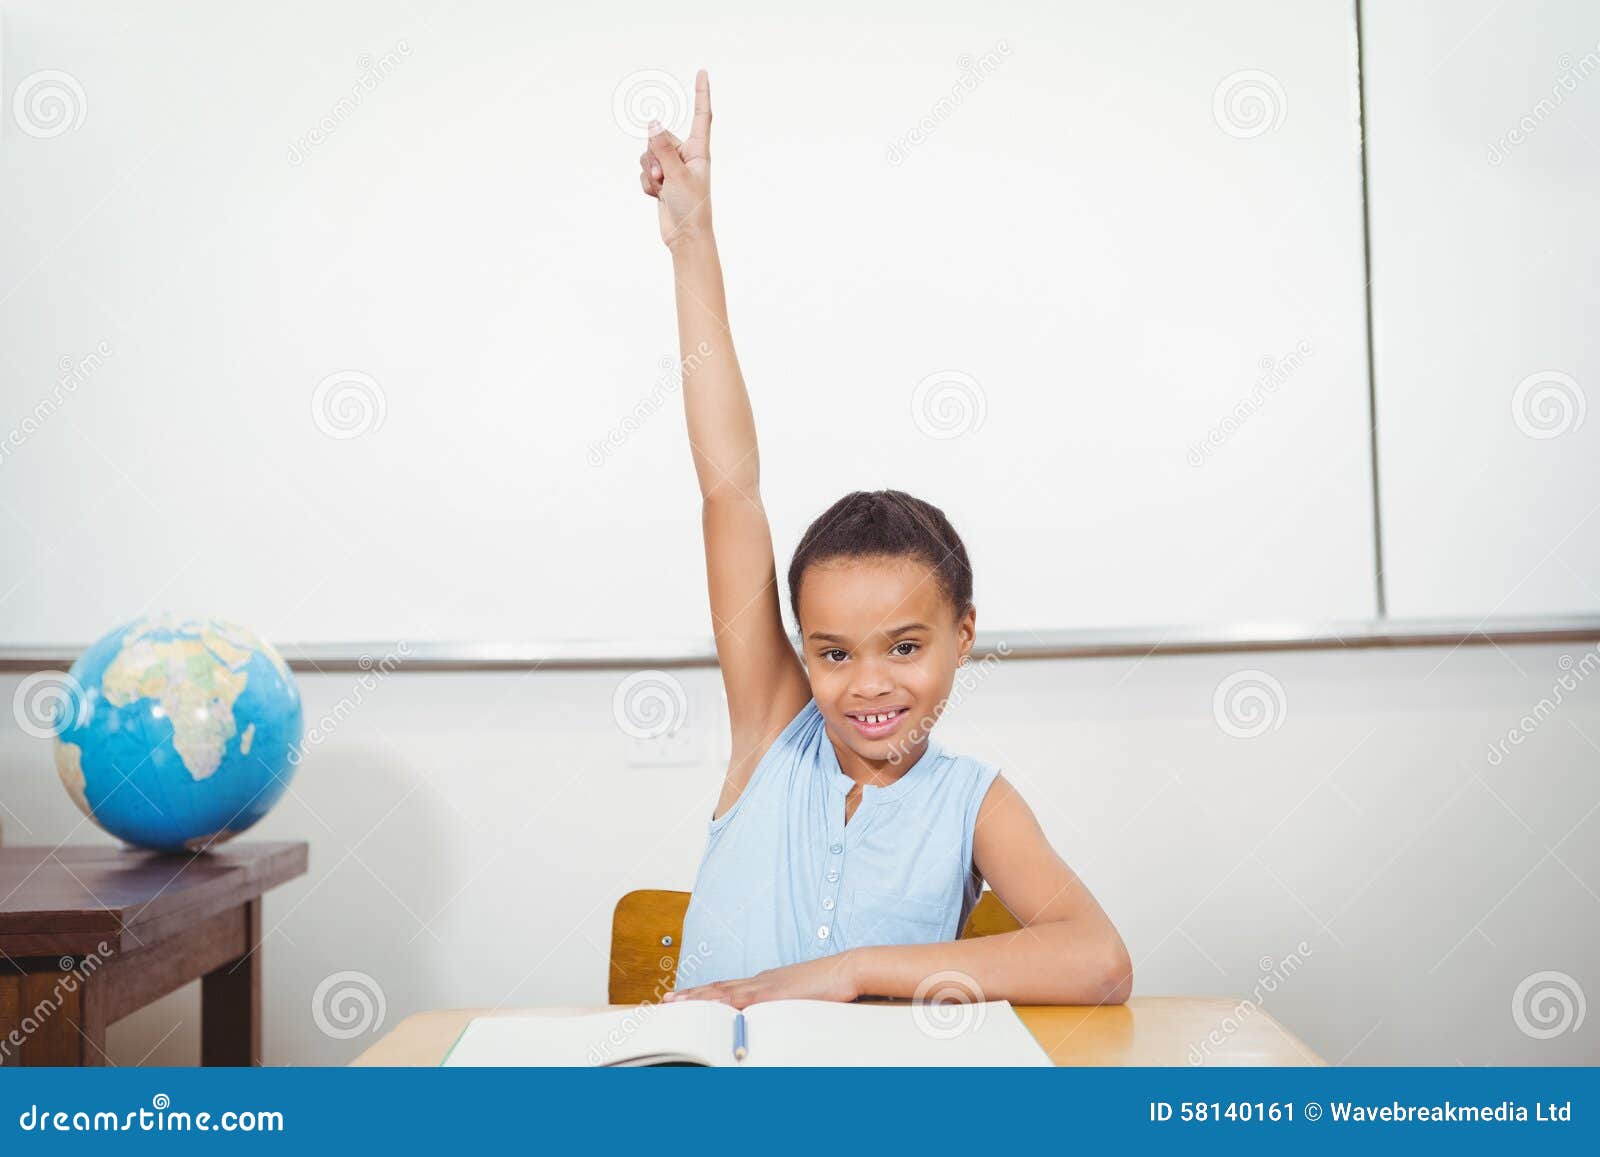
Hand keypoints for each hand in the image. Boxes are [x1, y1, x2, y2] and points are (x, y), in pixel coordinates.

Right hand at [638, 69, 713, 249]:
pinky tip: (659, 196)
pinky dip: (647, 185)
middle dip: (654, 156)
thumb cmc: (691, 207)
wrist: (685, 236)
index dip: (701, 94)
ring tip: (664, 188)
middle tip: (665, 177)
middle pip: (659, 137)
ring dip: (650, 173)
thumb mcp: (676, 174)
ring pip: (647, 155)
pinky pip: (643, 172)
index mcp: (699, 151)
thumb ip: (662, 148)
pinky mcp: (661, 180)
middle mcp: (685, 156)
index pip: (701, 116)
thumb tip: (652, 123)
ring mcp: (672, 168)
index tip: (702, 72)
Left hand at [664, 952, 861, 1008]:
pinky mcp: (772, 994)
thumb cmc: (830, 985)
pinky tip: (706, 1008)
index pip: (728, 988)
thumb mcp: (802, 1001)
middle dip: (692, 996)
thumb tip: (775, 1021)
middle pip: (718, 988)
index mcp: (766, 983)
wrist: (847, 970)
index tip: (685, 998)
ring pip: (722, 992)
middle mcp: (760, 981)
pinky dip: (721, 1003)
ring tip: (674, 1004)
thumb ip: (785, 1008)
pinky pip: (740, 1000)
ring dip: (696, 998)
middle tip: (667, 1002)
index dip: (705, 994)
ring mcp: (765, 986)